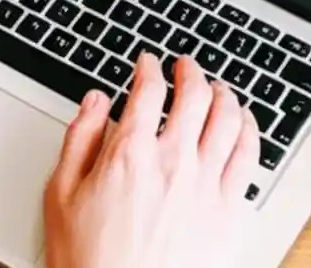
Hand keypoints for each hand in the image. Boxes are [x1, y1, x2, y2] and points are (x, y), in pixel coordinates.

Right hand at [43, 54, 258, 267]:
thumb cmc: (89, 261)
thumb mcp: (60, 195)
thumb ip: (79, 139)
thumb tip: (95, 102)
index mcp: (130, 154)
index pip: (148, 91)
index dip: (148, 68)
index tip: (147, 63)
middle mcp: (173, 162)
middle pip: (194, 96)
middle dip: (190, 71)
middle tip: (185, 66)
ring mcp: (205, 185)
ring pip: (228, 118)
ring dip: (223, 94)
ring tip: (218, 88)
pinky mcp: (227, 210)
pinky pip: (248, 157)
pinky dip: (249, 130)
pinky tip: (245, 124)